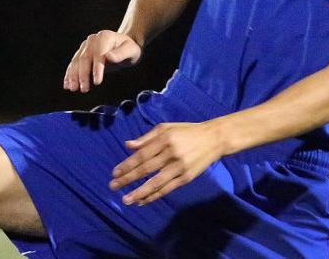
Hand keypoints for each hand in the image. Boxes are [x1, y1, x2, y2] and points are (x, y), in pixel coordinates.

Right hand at [64, 30, 142, 92]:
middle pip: (85, 58)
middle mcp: (92, 40)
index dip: (97, 68)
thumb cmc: (130, 49)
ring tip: (73, 89)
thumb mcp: (131, 51)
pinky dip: (70, 74)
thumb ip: (121, 53)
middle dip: (83, 75)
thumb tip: (109, 56)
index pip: (99, 54)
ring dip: (73, 76)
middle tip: (84, 89)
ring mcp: (85, 46)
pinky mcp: (81, 53)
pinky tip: (67, 85)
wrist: (124, 47)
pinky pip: (74, 64)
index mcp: (105, 36)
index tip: (97, 81)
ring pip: (77, 62)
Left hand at [109, 122, 225, 205]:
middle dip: (128, 179)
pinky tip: (143, 200)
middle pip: (146, 169)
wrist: (215, 138)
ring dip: (139, 192)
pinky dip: (154, 195)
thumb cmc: (188, 132)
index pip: (142, 154)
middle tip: (113, 186)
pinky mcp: (187, 177)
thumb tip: (128, 146)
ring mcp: (180, 167)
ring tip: (125, 200)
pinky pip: (167, 188)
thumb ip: (148, 137)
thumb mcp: (168, 128)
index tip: (115, 173)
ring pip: (156, 182)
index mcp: (166, 139)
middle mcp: (172, 153)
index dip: (127, 165)